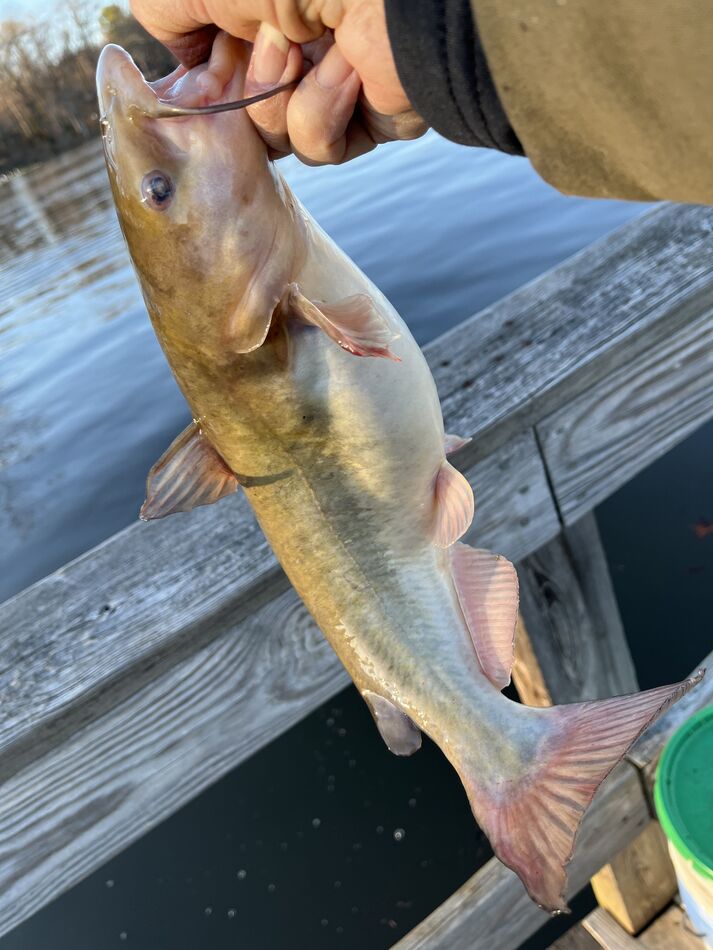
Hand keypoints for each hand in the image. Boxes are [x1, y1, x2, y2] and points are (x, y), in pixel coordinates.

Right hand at [130, 0, 425, 163]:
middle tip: (262, 47)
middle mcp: (299, 41)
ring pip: (272, 135)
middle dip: (238, 85)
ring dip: (275, 93)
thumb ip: (163, 9)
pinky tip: (346, 67)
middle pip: (240, 106)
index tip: (200, 66)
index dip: (204, 72)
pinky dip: (320, 111)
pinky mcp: (371, 117)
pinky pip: (317, 148)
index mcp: (263, 6)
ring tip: (304, 44)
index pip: (217, 61)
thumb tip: (173, 51)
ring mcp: (334, 81)